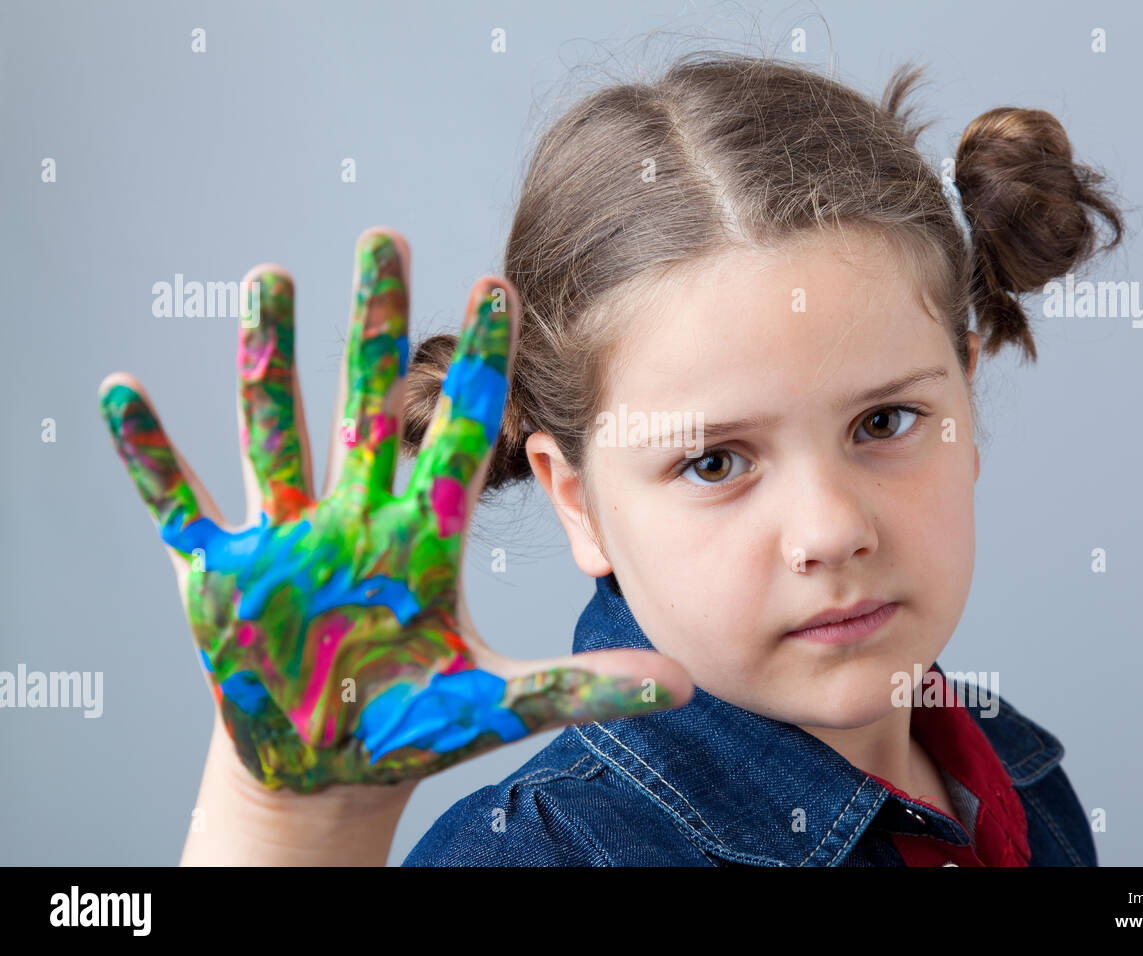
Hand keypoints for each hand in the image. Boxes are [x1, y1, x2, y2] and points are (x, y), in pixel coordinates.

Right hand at [98, 227, 691, 793]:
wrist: (330, 768)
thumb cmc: (410, 726)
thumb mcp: (499, 703)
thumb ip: (585, 686)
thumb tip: (686, 682)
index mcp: (423, 540)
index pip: (459, 434)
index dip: (482, 367)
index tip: (501, 287)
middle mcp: (356, 520)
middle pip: (367, 407)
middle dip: (375, 328)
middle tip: (384, 238)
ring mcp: (286, 542)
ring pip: (277, 433)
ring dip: (268, 361)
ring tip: (267, 278)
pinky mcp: (220, 576)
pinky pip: (178, 504)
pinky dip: (150, 457)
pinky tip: (125, 394)